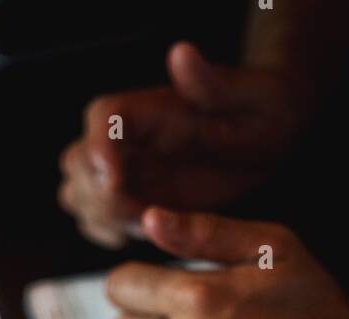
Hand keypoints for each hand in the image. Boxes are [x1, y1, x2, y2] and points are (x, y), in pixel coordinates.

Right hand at [57, 42, 306, 248]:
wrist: (271, 140)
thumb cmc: (265, 112)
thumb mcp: (254, 95)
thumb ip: (215, 81)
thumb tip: (181, 54)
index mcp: (151, 108)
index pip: (101, 119)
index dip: (98, 151)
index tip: (116, 180)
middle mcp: (128, 137)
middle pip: (78, 162)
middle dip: (101, 195)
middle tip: (144, 215)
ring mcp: (125, 169)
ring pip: (77, 194)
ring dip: (103, 218)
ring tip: (148, 226)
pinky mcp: (131, 197)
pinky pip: (93, 219)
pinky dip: (108, 232)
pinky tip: (144, 233)